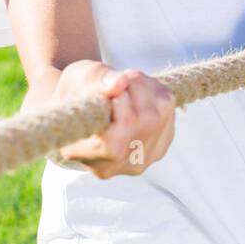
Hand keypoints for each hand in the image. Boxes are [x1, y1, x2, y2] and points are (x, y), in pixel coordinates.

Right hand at [46, 60, 176, 178]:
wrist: (84, 110)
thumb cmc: (75, 92)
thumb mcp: (78, 77)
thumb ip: (98, 80)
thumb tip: (121, 83)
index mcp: (83, 153)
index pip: (116, 136)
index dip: (120, 103)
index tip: (111, 89)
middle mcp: (114, 166)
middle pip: (146, 120)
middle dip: (137, 87)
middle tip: (121, 78)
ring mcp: (139, 161)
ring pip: (161, 114)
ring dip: (148, 88)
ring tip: (128, 84)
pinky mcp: (159, 148)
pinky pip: (169, 114)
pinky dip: (157, 96)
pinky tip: (139, 95)